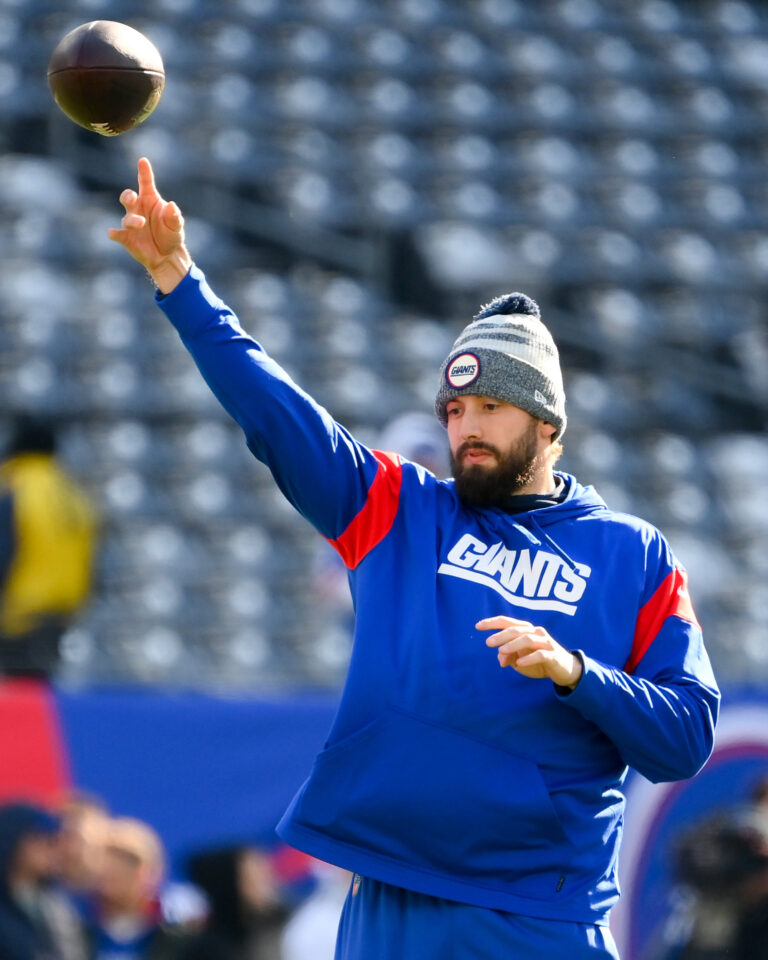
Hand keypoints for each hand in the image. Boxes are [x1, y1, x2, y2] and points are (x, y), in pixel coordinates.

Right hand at [108, 157, 191, 293]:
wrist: (167, 256)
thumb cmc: (171, 235)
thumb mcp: (177, 226)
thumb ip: (175, 216)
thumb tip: (172, 206)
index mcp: (150, 199)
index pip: (145, 182)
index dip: (144, 172)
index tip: (143, 161)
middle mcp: (138, 208)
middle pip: (128, 197)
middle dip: (128, 195)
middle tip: (133, 197)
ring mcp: (131, 222)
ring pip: (127, 217)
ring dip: (132, 220)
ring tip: (141, 223)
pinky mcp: (126, 237)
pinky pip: (118, 234)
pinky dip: (115, 233)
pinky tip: (113, 233)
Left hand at [477, 616, 582, 687]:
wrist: (564, 670)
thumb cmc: (538, 661)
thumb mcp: (519, 660)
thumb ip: (507, 656)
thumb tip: (499, 656)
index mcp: (526, 630)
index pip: (507, 622)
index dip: (492, 622)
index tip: (477, 626)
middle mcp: (536, 632)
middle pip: (516, 630)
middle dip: (501, 635)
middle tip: (488, 643)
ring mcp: (546, 643)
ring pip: (528, 639)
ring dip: (514, 644)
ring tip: (502, 651)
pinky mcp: (553, 655)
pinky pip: (540, 654)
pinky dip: (529, 658)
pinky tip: (519, 663)